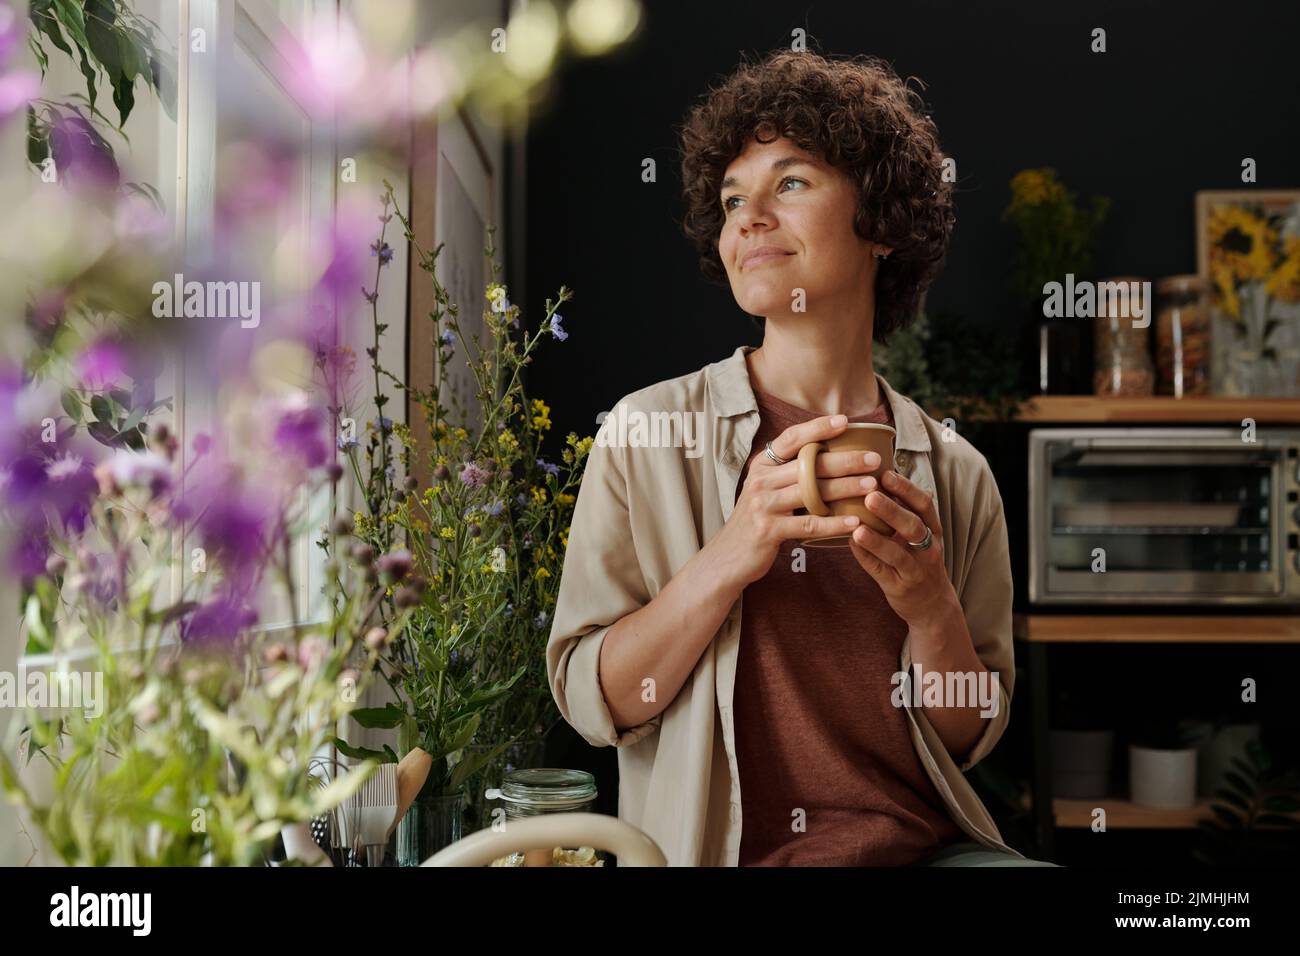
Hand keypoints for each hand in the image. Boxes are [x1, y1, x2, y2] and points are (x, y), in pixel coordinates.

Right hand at [708, 414, 884, 589]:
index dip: (818, 428)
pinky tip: (854, 522)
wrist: (728, 556)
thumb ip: (789, 474)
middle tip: (874, 458)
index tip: (845, 421)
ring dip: (846, 488)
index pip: (792, 439)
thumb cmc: (757, 520)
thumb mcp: (766, 490)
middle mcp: (761, 480)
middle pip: (809, 464)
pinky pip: (808, 523)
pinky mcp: (768, 530)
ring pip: (812, 492)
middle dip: (846, 460)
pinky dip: (834, 523)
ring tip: (872, 486)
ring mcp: (763, 504)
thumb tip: (830, 457)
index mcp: (762, 465)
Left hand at [848, 468, 958, 629]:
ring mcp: (915, 570)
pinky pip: (881, 572)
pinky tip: (851, 545)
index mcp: (933, 530)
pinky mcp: (899, 587)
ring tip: (858, 527)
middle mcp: (928, 549)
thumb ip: (906, 510)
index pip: (925, 505)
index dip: (907, 489)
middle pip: (913, 527)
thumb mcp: (922, 535)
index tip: (886, 473)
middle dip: (892, 510)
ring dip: (877, 540)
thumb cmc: (919, 560)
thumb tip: (884, 474)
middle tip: (870, 495)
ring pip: (897, 554)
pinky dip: (866, 558)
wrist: (932, 605)